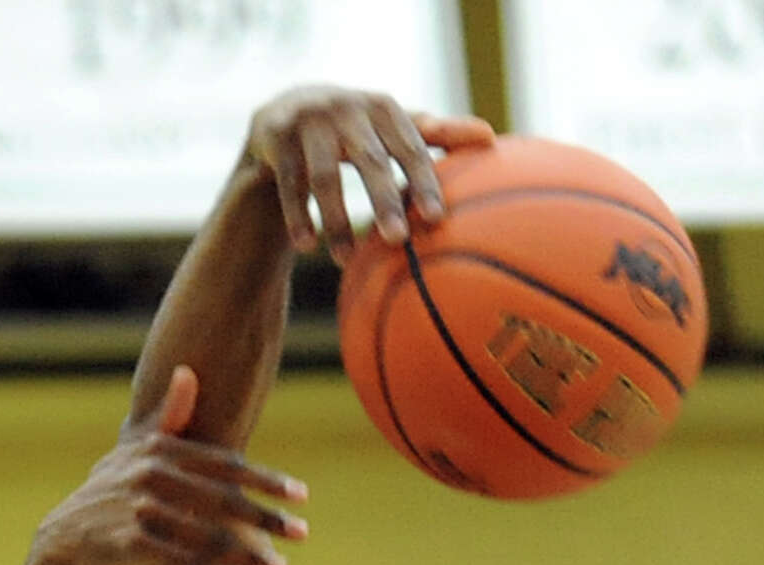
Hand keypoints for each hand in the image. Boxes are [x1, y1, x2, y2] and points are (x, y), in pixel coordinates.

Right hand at [30, 366, 307, 564]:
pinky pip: (183, 561)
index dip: (266, 480)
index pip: (225, 465)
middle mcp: (151, 474)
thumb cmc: (109, 492)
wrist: (63, 539)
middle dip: (267, 518)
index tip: (301, 495)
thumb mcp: (135, 451)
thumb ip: (167, 419)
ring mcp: (140, 508)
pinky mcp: (131, 543)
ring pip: (207, 535)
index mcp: (160, 449)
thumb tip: (187, 372)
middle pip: (223, 500)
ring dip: (248, 555)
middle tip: (303, 534)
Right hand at [244, 85, 494, 262]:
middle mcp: (347, 105)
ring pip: (323, 176)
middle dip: (384, 200)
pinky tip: (307, 248)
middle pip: (369, 159)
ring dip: (335, 220)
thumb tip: (490, 137)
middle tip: (398, 241)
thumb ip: (434, 134)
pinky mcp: (273, 132)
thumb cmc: (353, 132)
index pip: (411, 145)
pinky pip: (288, 183)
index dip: (424, 181)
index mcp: (384, 106)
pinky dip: (298, 216)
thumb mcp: (390, 131)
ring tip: (346, 261)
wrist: (284, 116)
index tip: (437, 219)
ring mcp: (308, 117)